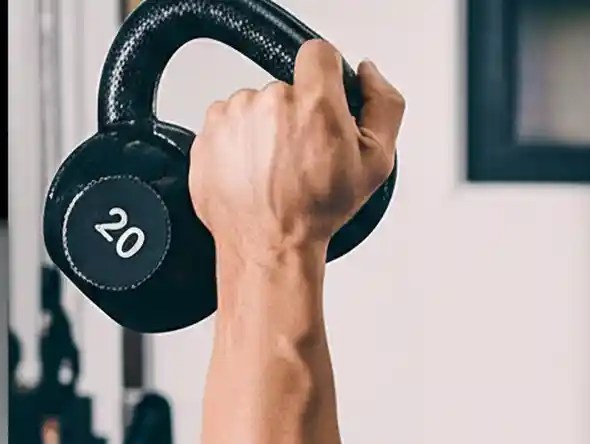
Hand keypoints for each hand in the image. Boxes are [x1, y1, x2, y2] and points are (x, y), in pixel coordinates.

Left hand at [187, 40, 403, 267]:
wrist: (268, 244)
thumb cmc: (316, 210)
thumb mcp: (376, 160)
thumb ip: (383, 104)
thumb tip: (367, 74)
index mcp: (312, 102)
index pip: (317, 53)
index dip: (323, 76)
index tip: (320, 100)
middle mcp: (268, 103)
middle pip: (283, 87)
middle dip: (292, 113)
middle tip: (299, 154)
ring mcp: (232, 118)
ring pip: (252, 107)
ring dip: (261, 129)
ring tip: (272, 168)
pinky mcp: (205, 136)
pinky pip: (225, 126)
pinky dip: (235, 144)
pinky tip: (250, 171)